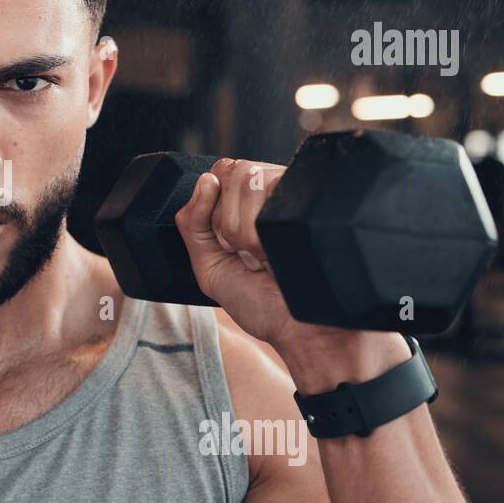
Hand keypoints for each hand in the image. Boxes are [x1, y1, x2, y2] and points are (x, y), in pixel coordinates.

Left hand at [173, 157, 325, 349]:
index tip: (230, 247)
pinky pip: (270, 190)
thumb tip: (206, 179)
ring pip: (248, 179)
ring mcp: (295, 193)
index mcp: (249, 203)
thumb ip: (192, 223)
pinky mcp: (311, 199)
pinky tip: (276, 250)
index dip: (215, 211)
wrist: (304, 330)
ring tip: (267, 256)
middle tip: (249, 254)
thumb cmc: (261, 302)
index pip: (218, 173)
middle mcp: (274, 191)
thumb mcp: (209, 265)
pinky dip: (260, 229)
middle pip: (230, 173)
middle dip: (228, 223)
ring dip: (245, 230)